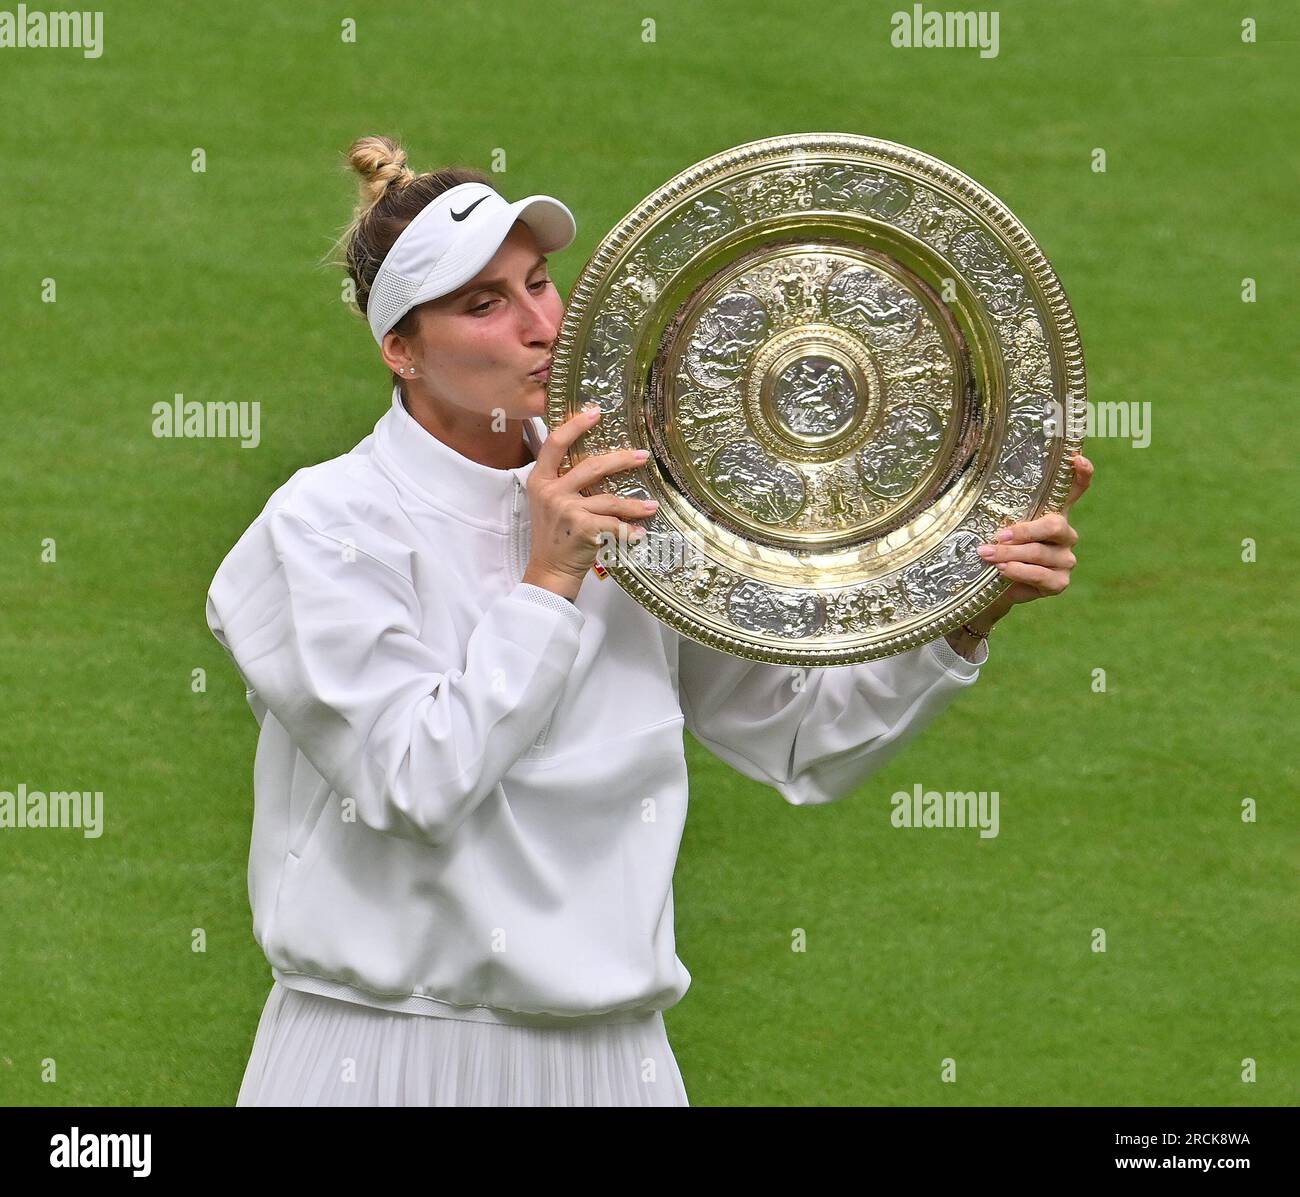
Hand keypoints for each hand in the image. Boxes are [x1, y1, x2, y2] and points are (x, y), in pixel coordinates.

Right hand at [521, 405, 659, 600]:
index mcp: (540, 480)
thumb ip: (564, 482)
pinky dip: (629, 531)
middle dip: (621, 460)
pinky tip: (639, 534)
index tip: (596, 412)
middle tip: (643, 456)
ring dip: (635, 504)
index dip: (576, 425)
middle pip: (592, 466)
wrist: (549, 572)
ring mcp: (566, 509)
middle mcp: (551, 492)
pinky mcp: (583, 528)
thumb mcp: (549, 504)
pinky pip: (615, 524)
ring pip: (610, 499)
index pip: (555, 443)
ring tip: (651, 506)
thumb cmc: (555, 537)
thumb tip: (597, 461)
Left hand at [974, 451, 1094, 623]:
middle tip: (997, 535)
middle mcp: (1065, 534)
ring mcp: (1065, 559)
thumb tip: (969, 488)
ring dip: (1011, 553)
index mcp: (1053, 512)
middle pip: (1054, 525)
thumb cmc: (997, 548)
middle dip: (1023, 531)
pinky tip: (1003, 569)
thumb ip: (996, 510)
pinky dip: (1020, 572)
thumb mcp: (995, 525)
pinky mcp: (1060, 582)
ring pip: (1041, 553)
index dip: (1081, 474)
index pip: (1075, 489)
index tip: (1076, 459)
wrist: (994, 585)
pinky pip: (1042, 576)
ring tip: (987, 554)